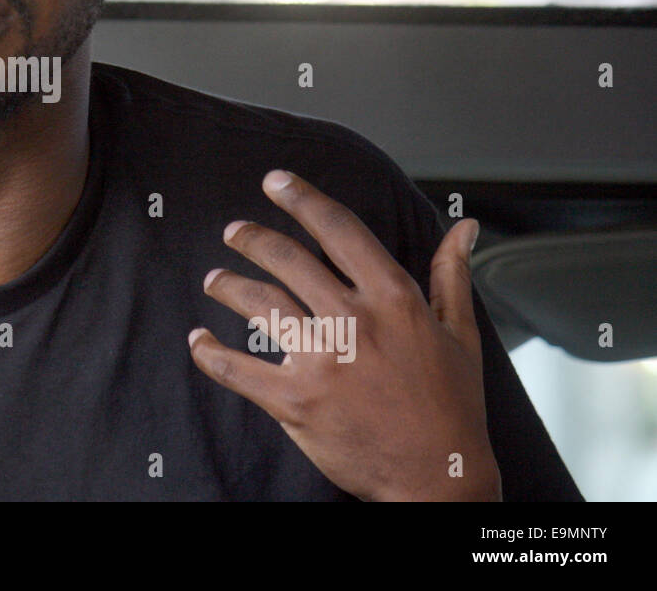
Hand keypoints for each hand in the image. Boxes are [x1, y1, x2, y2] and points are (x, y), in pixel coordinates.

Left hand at [188, 170, 499, 500]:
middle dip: (252, 238)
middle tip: (235, 232)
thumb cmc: (452, 408)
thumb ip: (452, 274)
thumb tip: (463, 228)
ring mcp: (322, 361)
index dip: (303, 199)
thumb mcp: (461, 335)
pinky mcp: (296, 401)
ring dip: (228, 286)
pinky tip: (198, 339)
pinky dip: (210, 352)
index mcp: (394, 299)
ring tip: (215, 279)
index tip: (276, 182)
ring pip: (259, 303)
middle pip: (288, 260)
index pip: (340, 230)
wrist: (440, 478)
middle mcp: (355, 322)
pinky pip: (237, 367)